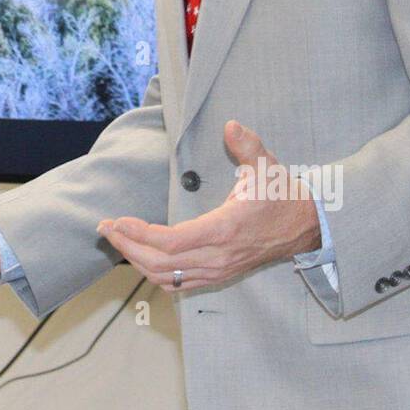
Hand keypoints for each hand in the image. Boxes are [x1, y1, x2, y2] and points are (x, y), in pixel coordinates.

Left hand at [98, 121, 320, 293]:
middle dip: (128, 247)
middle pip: (161, 264)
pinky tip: (139, 256)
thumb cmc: (281, 194)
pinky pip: (178, 283)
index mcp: (225, 229)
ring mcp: (218, 270)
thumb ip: (247, 145)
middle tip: (105, 228)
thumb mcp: (267, 166)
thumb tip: (230, 125)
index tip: (116, 220)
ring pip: (166, 277)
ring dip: (136, 261)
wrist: (304, 226)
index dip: (140, 234)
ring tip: (116, 240)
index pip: (172, 242)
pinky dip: (153, 272)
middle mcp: (218, 256)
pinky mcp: (218, 275)